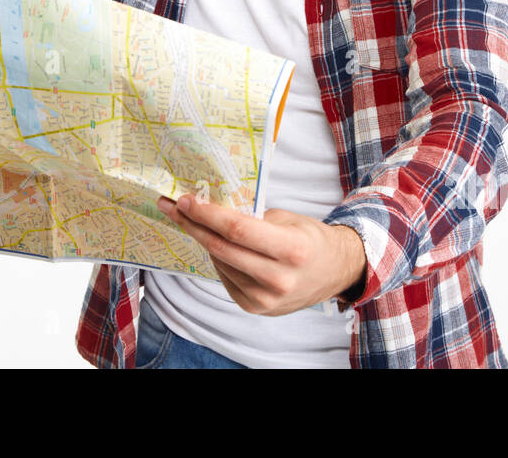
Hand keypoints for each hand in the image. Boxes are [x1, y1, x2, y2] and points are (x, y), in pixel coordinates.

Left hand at [158, 194, 366, 315]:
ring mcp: (266, 299)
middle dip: (193, 225)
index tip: (185, 200)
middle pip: (222, 248)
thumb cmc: (310, 238)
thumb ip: (253, 216)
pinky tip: (216, 244)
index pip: (238, 230)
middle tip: (173, 207)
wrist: (334, 272)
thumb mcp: (288, 218)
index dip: (207, 214)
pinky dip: (218, 258)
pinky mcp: (256, 308)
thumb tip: (212, 206)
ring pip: (220, 263)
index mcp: (292, 250)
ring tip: (192, 221)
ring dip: (203, 240)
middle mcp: (279, 279)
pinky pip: (226, 278)